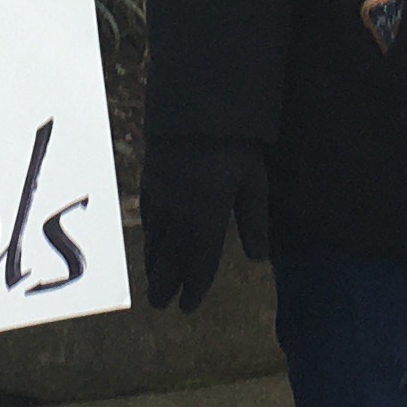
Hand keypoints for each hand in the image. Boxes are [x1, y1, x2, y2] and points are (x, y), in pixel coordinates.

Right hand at [138, 135, 270, 312]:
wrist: (197, 100)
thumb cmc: (235, 140)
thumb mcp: (254, 179)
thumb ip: (255, 220)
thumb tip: (259, 259)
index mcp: (208, 210)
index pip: (201, 257)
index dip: (195, 284)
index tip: (189, 306)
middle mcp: (180, 206)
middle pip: (172, 252)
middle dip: (166, 281)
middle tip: (161, 305)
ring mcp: (163, 191)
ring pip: (156, 235)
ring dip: (155, 262)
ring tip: (153, 283)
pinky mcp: (152, 175)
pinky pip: (148, 212)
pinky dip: (148, 234)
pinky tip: (148, 242)